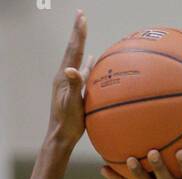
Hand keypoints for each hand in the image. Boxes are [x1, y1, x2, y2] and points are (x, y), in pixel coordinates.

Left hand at [48, 11, 91, 148]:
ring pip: (78, 58)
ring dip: (82, 44)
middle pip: (74, 49)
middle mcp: (66, 76)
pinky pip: (84, 72)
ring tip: (84, 31)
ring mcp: (70, 83)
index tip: (82, 17)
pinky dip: (88, 63)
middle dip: (78, 32)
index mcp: (64, 76)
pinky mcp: (75, 91)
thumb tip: (71, 70)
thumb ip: (72, 87)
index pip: (73, 50)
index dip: (78, 33)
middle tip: (81, 15)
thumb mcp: (70, 105)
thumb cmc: (67, 123)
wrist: (62, 135)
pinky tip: (93, 60)